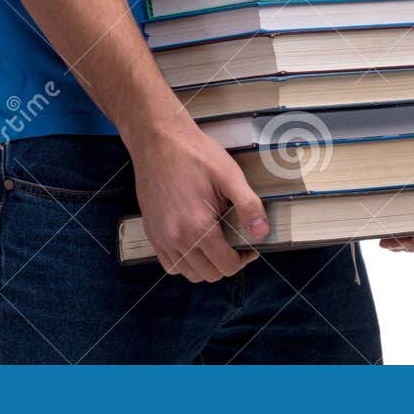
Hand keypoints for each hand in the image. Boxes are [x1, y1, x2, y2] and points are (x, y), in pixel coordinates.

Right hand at [126, 114, 268, 280]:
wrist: (157, 139)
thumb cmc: (194, 153)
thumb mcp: (229, 174)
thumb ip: (248, 205)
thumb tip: (262, 232)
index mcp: (198, 227)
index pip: (226, 266)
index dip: (243, 259)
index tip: (248, 246)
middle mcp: (176, 238)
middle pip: (209, 274)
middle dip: (226, 263)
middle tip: (233, 243)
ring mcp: (160, 237)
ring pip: (189, 272)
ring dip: (206, 265)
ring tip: (215, 243)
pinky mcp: (151, 231)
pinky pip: (169, 263)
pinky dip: (184, 262)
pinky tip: (193, 243)